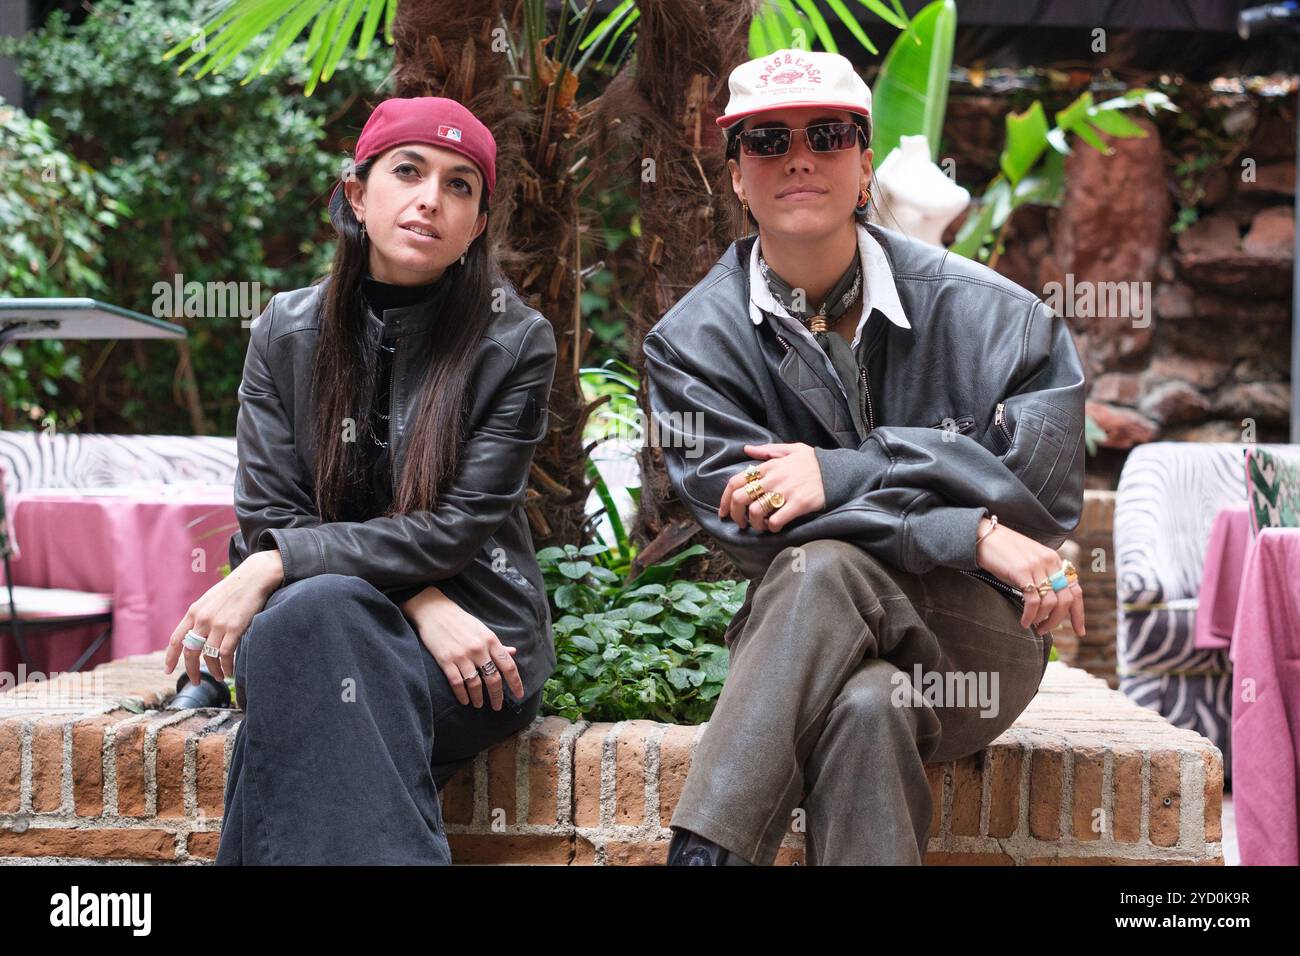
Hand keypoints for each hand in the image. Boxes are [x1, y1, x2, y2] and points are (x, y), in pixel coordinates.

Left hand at [164, 548, 283, 686]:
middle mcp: (202, 619)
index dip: (171, 657)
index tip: (168, 671)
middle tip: (196, 681)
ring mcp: (218, 624)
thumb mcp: (211, 600)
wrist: (255, 576)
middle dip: (191, 670)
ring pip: (208, 656)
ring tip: (219, 677)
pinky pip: (225, 654)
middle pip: (190, 652)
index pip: (176, 639)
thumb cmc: (235, 588)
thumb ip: (201, 616)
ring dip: (213, 671)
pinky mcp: (234, 628)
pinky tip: (229, 671)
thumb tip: (195, 635)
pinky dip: (226, 666)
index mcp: (194, 612)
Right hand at [400, 585, 523, 709]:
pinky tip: (465, 701)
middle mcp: (478, 649)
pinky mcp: (446, 660)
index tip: (519, 695)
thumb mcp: (483, 630)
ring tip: (479, 705)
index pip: (508, 666)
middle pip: (493, 679)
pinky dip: (462, 695)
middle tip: (498, 706)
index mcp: (490, 640)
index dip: (516, 682)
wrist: (434, 611)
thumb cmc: (461, 621)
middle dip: (497, 696)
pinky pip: (457, 683)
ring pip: (475, 684)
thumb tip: (513, 653)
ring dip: (479, 698)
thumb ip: (497, 644)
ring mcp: (462, 655)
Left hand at [718, 443, 824, 532]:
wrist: (838, 470)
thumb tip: (747, 449)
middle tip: (741, 524)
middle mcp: (773, 478)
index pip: (735, 482)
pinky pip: (776, 521)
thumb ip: (767, 450)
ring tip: (761, 526)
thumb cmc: (814, 461)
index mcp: (768, 466)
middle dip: (736, 515)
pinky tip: (776, 527)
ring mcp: (785, 491)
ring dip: (755, 524)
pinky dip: (772, 528)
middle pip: (740, 499)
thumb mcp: (791, 449)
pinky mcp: (798, 504)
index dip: (724, 500)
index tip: (724, 512)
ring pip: (755, 512)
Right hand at [975, 517, 1085, 637]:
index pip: (1075, 590)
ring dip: (1043, 620)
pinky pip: (1033, 601)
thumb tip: (1047, 605)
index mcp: (1054, 560)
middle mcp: (1049, 562)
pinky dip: (1030, 615)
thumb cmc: (1003, 553)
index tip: (1079, 631)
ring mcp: (1036, 566)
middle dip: (1057, 620)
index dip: (1078, 613)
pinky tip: (1023, 622)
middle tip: (1045, 630)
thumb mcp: (1029, 563)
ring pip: (1051, 602)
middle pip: (1066, 599)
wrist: (984, 536)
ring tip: (1032, 626)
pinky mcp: (1021, 571)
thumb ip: (1041, 576)